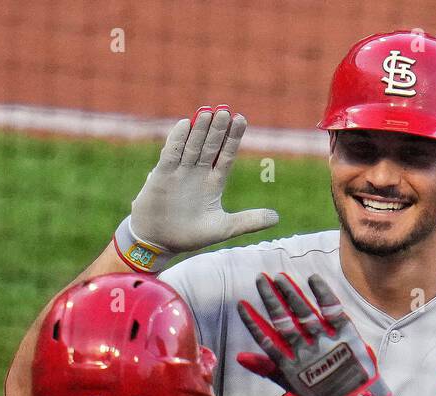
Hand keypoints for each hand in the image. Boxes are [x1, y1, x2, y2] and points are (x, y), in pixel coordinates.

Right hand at [129, 106, 278, 252]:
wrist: (159, 243)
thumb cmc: (190, 235)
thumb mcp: (223, 228)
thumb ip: (248, 221)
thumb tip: (276, 218)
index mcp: (214, 182)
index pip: (226, 155)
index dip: (233, 138)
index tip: (241, 119)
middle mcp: (198, 173)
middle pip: (210, 146)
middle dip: (218, 129)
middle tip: (225, 110)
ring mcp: (180, 172)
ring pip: (192, 146)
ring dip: (199, 130)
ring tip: (208, 111)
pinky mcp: (162, 176)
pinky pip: (171, 154)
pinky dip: (177, 140)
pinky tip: (185, 124)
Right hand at [236, 273, 395, 395]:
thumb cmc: (321, 392)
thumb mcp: (290, 383)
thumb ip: (265, 368)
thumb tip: (239, 356)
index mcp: (291, 365)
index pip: (267, 340)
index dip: (253, 322)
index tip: (241, 305)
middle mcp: (306, 352)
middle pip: (283, 321)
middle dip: (270, 298)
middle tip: (260, 279)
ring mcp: (326, 342)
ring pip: (304, 313)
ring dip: (291, 293)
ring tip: (280, 276)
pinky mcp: (346, 335)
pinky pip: (332, 311)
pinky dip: (322, 294)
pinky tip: (312, 279)